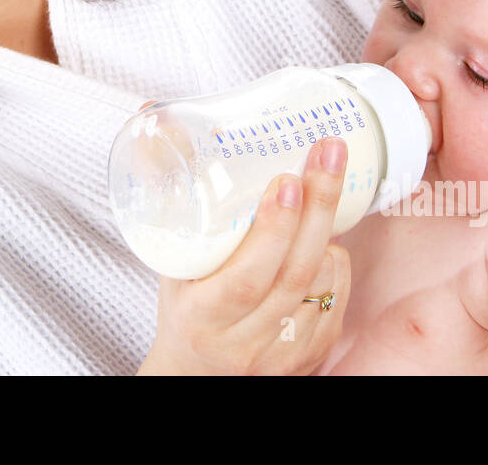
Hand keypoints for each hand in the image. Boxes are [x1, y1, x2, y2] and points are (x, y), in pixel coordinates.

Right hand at [137, 123, 351, 375]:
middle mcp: (244, 342)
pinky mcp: (311, 356)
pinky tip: (322, 236)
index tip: (285, 180)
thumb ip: (165, 190)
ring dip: (326, 229)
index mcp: (202, 317)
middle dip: (318, 205)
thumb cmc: (183, 308)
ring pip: (320, 281)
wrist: (197, 375)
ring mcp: (281, 353)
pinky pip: (336, 297)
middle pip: (293, 272)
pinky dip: (334, 259)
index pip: (244, 278)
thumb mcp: (168, 259)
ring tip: (322, 182)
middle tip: (329, 150)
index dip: (270, 230)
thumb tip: (150, 113)